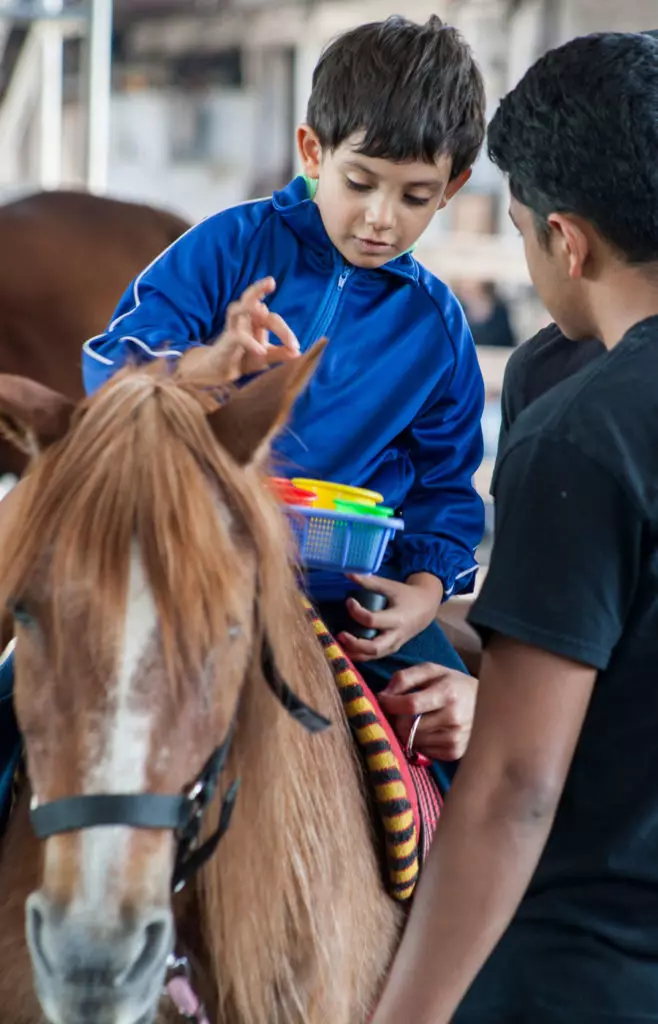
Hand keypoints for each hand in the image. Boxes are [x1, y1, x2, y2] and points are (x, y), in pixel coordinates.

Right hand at [178, 277, 298, 381]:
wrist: (221, 372)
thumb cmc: (243, 359)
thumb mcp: (266, 356)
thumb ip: (281, 353)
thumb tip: (298, 353)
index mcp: (254, 320)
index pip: (273, 319)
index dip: (286, 332)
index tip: (296, 348)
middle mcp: (243, 319)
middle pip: (250, 298)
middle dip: (259, 288)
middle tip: (271, 281)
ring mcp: (232, 329)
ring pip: (237, 308)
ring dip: (248, 305)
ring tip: (262, 310)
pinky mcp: (226, 342)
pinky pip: (237, 337)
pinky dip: (250, 342)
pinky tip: (261, 351)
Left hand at [338, 572, 442, 661]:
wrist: (425, 608)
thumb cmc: (406, 595)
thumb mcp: (390, 586)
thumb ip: (369, 582)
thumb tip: (348, 573)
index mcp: (397, 618)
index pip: (372, 620)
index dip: (356, 612)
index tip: (349, 601)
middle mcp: (395, 635)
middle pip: (373, 648)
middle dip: (354, 643)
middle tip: (340, 633)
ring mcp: (394, 645)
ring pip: (372, 656)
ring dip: (354, 652)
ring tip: (339, 642)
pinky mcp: (391, 649)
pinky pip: (374, 656)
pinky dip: (359, 655)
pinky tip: (346, 647)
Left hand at [378, 663, 477, 760]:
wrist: (488, 703)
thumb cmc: (454, 684)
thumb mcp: (432, 670)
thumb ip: (405, 677)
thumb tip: (383, 695)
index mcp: (447, 694)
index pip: (410, 705)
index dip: (390, 703)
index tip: (382, 700)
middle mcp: (453, 718)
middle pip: (408, 726)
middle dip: (396, 718)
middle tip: (397, 711)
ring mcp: (455, 738)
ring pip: (413, 741)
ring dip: (406, 732)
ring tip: (414, 719)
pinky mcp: (454, 752)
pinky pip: (423, 751)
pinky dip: (419, 742)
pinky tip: (427, 730)